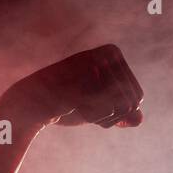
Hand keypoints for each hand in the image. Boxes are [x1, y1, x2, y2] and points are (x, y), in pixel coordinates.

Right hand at [3, 44, 143, 129]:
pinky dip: (94, 116)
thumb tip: (140, 119)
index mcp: (113, 53)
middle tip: (87, 107)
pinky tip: (75, 104)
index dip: (120, 112)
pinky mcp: (90, 77)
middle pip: (134, 102)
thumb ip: (121, 114)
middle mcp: (109, 53)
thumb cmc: (66, 103)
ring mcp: (100, 63)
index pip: (138, 97)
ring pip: (125, 106)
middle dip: (113, 116)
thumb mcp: (99, 108)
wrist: (33, 103)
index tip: (96, 104)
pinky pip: (110, 110)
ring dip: (103, 117)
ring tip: (80, 104)